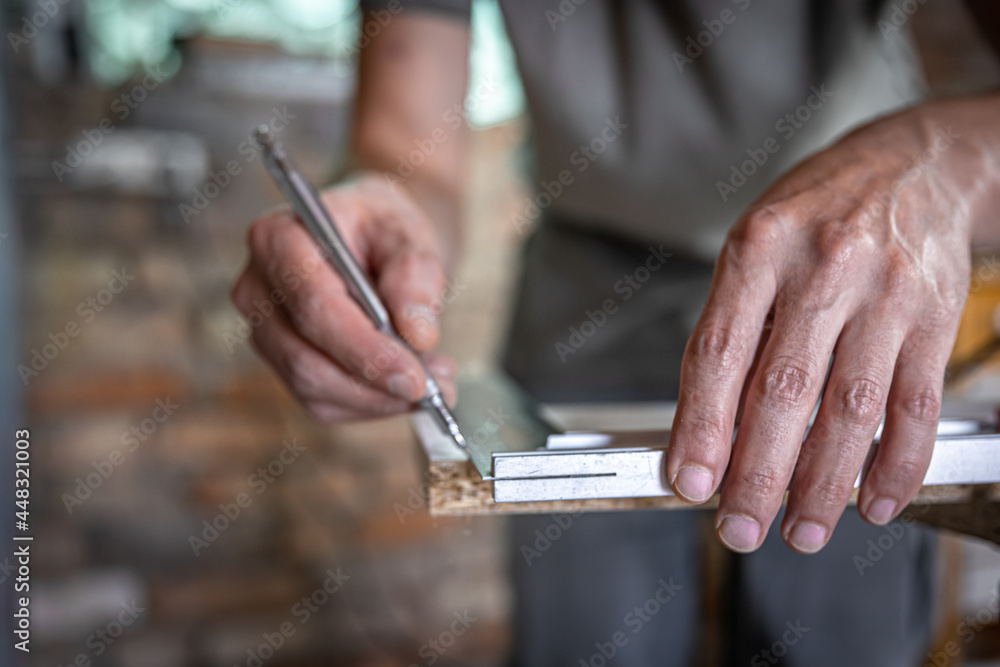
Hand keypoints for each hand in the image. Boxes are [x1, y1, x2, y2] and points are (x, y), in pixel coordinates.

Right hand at [232, 173, 456, 421]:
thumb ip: (415, 275)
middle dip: (375, 384)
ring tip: (434, 383)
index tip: (413, 376)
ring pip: (314, 389)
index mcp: (278, 239)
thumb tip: (418, 334)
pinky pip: (324, 402)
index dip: (363, 349)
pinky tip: (405, 386)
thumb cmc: (383, 229)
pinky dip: (371, 403)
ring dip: (379, 399)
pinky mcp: (283, 363)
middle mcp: (257, 289)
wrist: (373, 241)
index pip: (314, 307)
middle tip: (436, 387)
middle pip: (307, 360)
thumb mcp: (408, 233)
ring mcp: (265, 331)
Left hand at [667, 107, 973, 552]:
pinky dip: (896, 465)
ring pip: (851, 409)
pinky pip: (915, 404)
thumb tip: (702, 429)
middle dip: (758, 474)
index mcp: (758, 250)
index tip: (688, 482)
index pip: (719, 353)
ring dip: (824, 485)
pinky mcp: (935, 317)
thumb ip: (727, 331)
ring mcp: (885, 294)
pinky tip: (874, 503)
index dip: (701, 427)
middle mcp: (821, 269)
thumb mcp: (752, 249)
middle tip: (737, 527)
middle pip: (783, 392)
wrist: (914, 164)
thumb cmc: (814, 217)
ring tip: (800, 532)